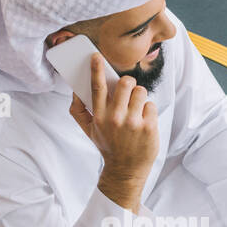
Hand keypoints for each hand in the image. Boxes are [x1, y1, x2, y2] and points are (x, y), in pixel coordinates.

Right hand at [68, 52, 158, 179]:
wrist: (125, 170)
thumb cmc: (107, 146)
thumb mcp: (89, 131)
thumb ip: (78, 110)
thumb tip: (75, 89)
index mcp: (99, 117)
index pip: (97, 88)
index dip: (96, 69)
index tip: (96, 56)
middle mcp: (115, 119)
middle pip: (125, 83)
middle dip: (128, 83)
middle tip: (128, 91)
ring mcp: (133, 123)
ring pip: (140, 91)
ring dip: (139, 97)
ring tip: (135, 109)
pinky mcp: (149, 127)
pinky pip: (151, 104)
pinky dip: (148, 110)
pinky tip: (143, 121)